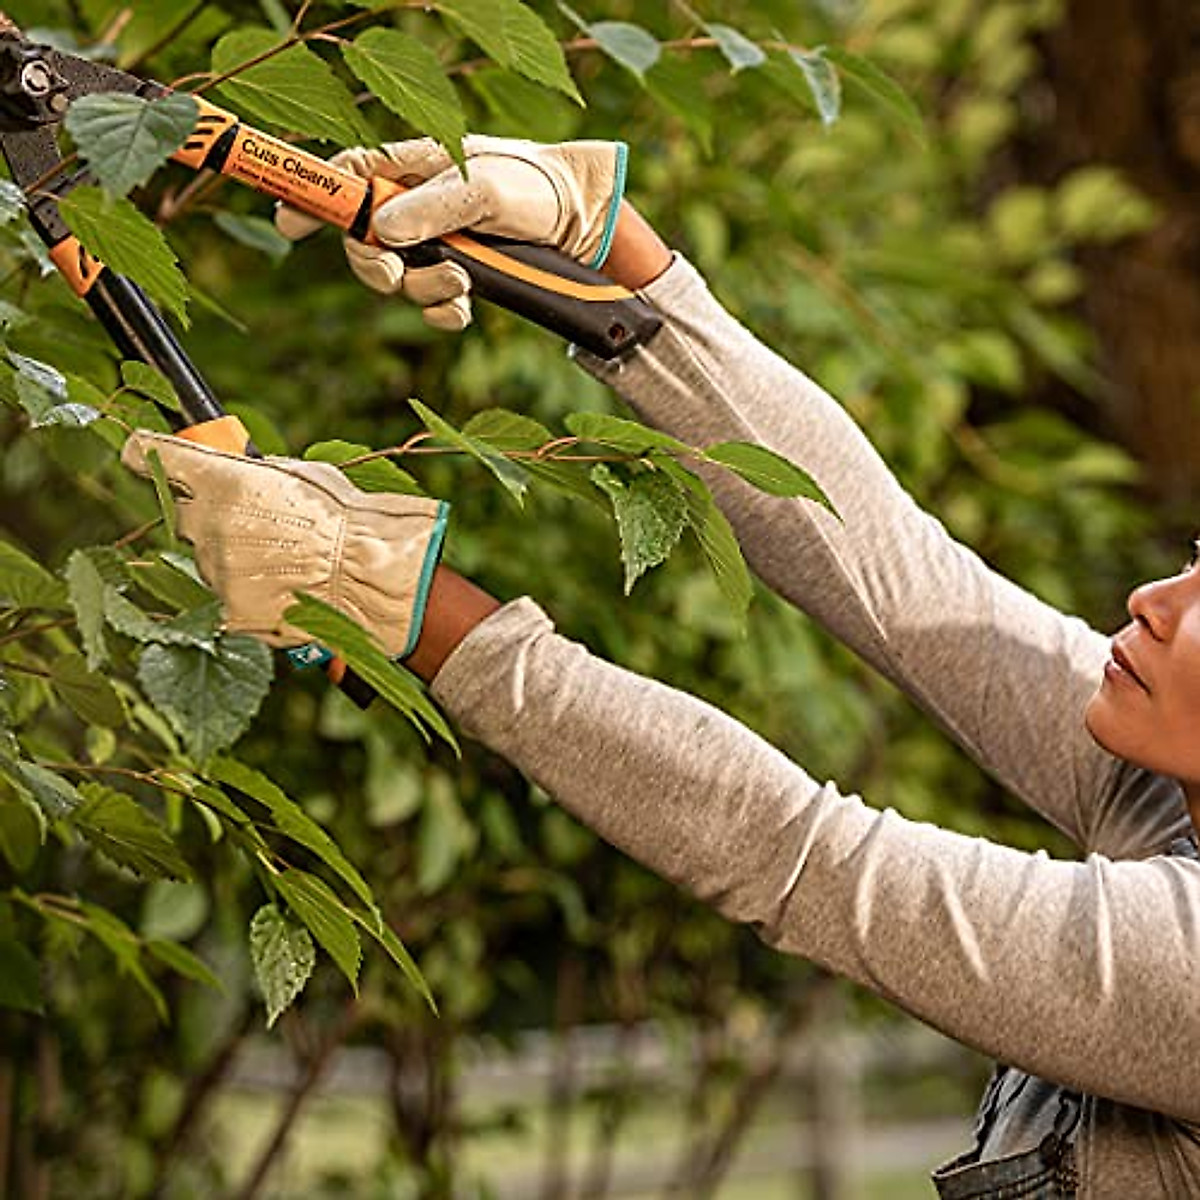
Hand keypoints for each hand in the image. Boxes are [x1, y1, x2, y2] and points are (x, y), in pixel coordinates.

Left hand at [121, 432, 447, 659]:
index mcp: (221, 480)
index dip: (147, 454)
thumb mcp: (300, 475)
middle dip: (208, 516)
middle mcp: (206, 524)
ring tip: (282, 562)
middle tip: (253, 522)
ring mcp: (215, 571)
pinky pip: (223, 599)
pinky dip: (245, 594)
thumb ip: (256, 476)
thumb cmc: (343, 518)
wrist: (367, 575)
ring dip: (231, 558)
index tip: (144, 455)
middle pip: (184, 515)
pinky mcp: (229, 611)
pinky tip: (279, 589)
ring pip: (206, 560)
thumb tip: (242, 476)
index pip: (152, 456)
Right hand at [275, 135, 626, 331]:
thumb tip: (382, 229)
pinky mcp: (460, 278)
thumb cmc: (534, 186)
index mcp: (413, 169)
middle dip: (377, 266)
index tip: (287, 223)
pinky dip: (444, 311)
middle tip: (398, 273)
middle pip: (364, 244)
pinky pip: (433, 306)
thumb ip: (433, 208)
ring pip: (401, 281)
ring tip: (462, 278)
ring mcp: (438, 246)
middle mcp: (418, 208)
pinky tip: (465, 305)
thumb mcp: (484, 189)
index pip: (348, 179)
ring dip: (424, 288)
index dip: (312, 199)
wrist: (583, 222)